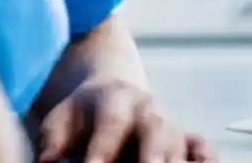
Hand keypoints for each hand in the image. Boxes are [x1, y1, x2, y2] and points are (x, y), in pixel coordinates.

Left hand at [37, 78, 215, 162]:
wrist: (113, 94)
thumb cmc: (82, 117)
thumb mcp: (60, 121)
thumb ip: (52, 142)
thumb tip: (45, 161)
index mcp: (115, 98)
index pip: (111, 124)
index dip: (103, 150)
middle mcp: (148, 110)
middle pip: (155, 130)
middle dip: (152, 156)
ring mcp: (170, 125)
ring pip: (181, 142)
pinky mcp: (186, 140)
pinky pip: (204, 149)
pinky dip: (206, 160)